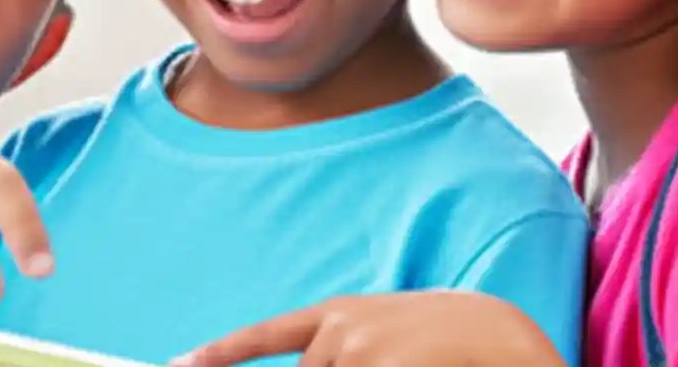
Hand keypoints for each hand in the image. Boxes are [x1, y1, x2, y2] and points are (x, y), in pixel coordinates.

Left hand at [171, 292, 565, 366]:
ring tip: (402, 364)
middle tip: (378, 364)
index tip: (179, 364)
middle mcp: (339, 329)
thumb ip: (339, 353)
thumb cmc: (440, 341)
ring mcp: (358, 350)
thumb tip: (307, 365)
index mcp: (337, 315)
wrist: (498, 333)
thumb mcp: (382, 337)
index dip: (221, 352)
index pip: (266, 334)